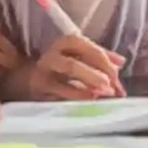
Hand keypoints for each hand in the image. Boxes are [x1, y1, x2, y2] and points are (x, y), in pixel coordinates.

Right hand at [10, 35, 125, 101]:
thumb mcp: (80, 55)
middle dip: (92, 76)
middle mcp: (51, 58)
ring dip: (83, 92)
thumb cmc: (61, 65)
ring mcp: (42, 77)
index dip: (102, 60)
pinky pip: (57, 98)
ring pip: (62, 84)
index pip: (85, 47)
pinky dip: (73, 101)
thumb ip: (101, 57)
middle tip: (109, 87)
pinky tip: (86, 104)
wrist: (26, 76)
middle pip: (71, 65)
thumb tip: (121, 62)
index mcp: (65, 43)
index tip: (116, 75)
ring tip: (100, 97)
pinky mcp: (38, 94)